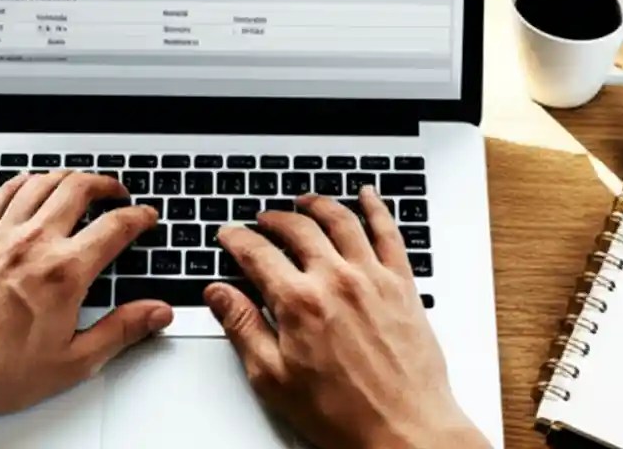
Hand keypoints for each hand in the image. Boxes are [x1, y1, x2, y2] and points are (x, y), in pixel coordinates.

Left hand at [0, 171, 171, 440]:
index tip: (146, 217)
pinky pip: (0, 195)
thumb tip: (155, 314)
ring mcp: (0, 239)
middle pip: (78, 189)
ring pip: (40, 184)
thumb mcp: (75, 361)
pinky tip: (29, 184)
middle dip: (105, 184)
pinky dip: (21, 182)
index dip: (139, 217)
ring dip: (67, 177)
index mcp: (64, 273)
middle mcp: (33, 245)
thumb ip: (122, 330)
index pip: (115, 227)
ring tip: (79, 183)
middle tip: (116, 192)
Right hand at [205, 187, 489, 448]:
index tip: (230, 235)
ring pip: (342, 221)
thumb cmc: (343, 414)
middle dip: (274, 219)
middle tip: (262, 220)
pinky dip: (377, 209)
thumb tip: (218, 294)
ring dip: (318, 205)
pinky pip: (389, 233)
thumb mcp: (273, 378)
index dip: (238, 239)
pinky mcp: (402, 285)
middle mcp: (336, 280)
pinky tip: (368, 196)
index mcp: (299, 303)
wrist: (403, 429)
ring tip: (304, 202)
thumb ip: (243, 328)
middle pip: (298, 229)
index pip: (258, 254)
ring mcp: (372, 278)